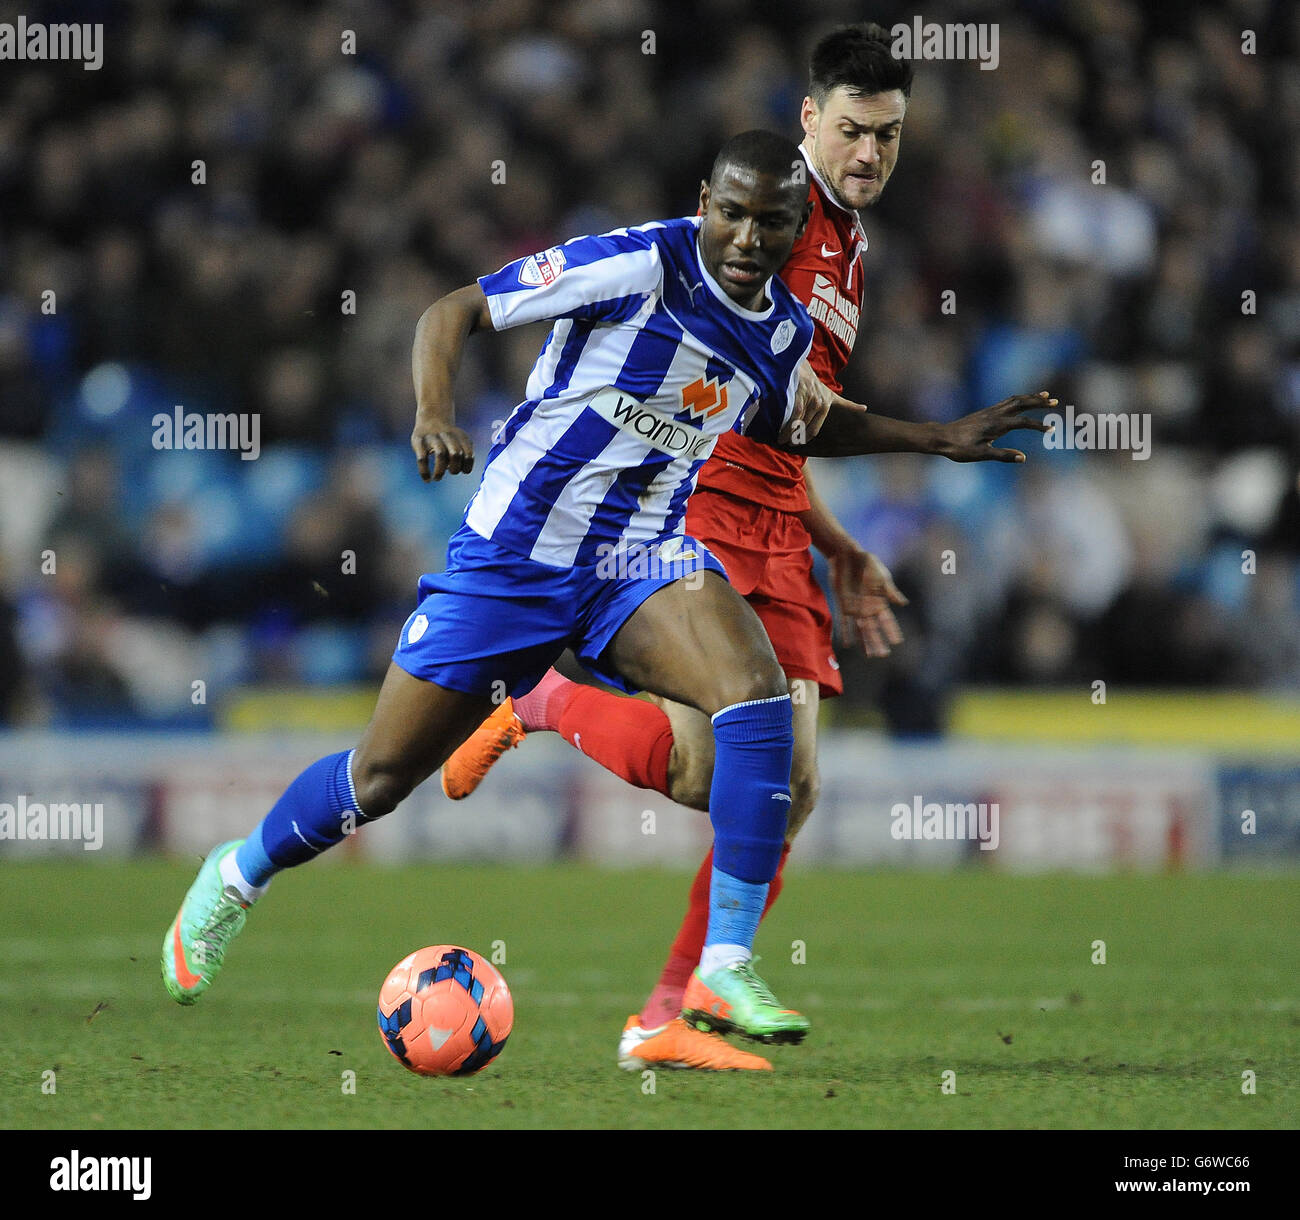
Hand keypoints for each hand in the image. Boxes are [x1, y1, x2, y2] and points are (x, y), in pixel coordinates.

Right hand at [412, 417, 475, 480]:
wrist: (433, 417)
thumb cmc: (450, 439)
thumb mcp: (462, 441)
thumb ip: (465, 455)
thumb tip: (463, 471)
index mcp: (461, 437)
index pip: (468, 455)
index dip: (466, 466)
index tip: (462, 470)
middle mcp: (447, 436)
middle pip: (455, 454)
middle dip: (454, 468)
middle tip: (451, 472)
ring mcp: (432, 437)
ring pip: (440, 454)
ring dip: (440, 470)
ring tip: (437, 478)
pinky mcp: (418, 441)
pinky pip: (422, 458)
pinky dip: (424, 471)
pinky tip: (427, 480)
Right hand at [780, 361, 868, 444]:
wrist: (801, 367)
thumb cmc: (814, 383)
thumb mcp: (832, 394)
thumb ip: (847, 405)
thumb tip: (865, 409)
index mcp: (827, 405)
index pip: (815, 429)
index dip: (806, 438)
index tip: (798, 442)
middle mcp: (819, 403)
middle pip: (806, 428)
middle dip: (796, 438)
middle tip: (788, 443)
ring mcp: (809, 399)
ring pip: (798, 424)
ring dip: (788, 434)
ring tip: (781, 440)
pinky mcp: (799, 395)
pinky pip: (792, 416)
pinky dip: (785, 426)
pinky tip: (779, 433)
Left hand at [828, 547, 907, 658]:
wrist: (847, 555)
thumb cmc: (866, 562)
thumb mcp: (880, 574)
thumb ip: (889, 590)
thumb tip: (903, 603)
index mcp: (879, 600)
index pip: (887, 619)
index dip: (892, 630)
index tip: (898, 641)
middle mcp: (868, 606)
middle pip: (874, 628)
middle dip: (878, 641)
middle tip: (883, 655)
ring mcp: (855, 607)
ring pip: (860, 628)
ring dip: (864, 641)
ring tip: (869, 654)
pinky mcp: (842, 604)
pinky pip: (844, 621)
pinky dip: (845, 632)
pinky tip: (847, 643)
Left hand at [936, 391, 1056, 462]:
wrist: (941, 437)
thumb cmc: (959, 448)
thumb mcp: (981, 455)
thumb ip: (1002, 456)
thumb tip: (1023, 458)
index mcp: (996, 425)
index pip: (1024, 423)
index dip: (1039, 426)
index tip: (1052, 429)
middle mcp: (995, 414)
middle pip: (1022, 403)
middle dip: (1039, 402)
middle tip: (1055, 401)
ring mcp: (990, 411)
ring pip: (1014, 400)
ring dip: (1031, 397)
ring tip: (1045, 394)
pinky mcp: (985, 412)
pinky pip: (1006, 401)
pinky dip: (1019, 399)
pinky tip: (1022, 401)